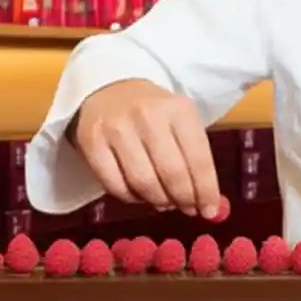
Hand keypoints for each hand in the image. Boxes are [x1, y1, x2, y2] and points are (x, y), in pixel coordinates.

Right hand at [73, 79, 220, 218]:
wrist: (109, 89)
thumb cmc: (154, 112)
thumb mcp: (181, 121)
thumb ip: (195, 157)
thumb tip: (207, 203)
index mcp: (178, 109)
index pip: (199, 158)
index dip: (206, 190)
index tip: (209, 211)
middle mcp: (148, 116)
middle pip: (172, 173)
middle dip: (184, 199)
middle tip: (188, 209)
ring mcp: (117, 128)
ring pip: (143, 182)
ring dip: (159, 201)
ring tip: (165, 203)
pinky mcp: (92, 142)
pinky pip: (114, 185)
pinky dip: (131, 198)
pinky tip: (140, 196)